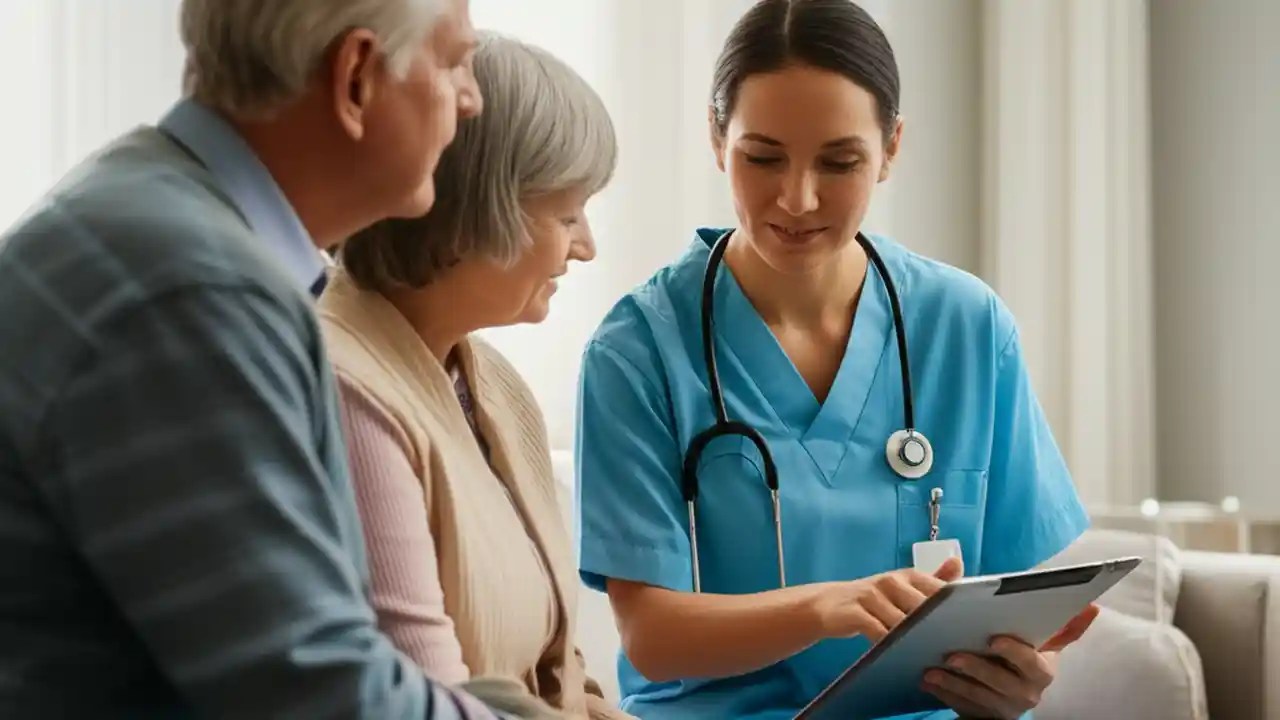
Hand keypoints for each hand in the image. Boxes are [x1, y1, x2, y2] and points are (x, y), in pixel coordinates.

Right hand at [811, 557, 963, 641]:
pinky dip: (890, 645)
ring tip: (931, 655)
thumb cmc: (871, 600)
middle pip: (923, 607)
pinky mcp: (855, 613)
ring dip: (916, 639)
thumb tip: (959, 563)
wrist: (825, 604)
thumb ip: (931, 580)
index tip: (971, 626)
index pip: (938, 589)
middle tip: (956, 647)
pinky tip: (899, 656)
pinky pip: (878, 632)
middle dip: (939, 627)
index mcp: (907, 576)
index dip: (955, 607)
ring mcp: (872, 596)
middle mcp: (890, 582)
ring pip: (902, 621)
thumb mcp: (901, 587)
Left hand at [921, 602, 1100, 718]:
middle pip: (1000, 683)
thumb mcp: (1043, 642)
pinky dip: (943, 694)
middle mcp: (1027, 695)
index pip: (1033, 663)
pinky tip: (926, 680)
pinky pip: (960, 708)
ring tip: (931, 669)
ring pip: (977, 698)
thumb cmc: (1021, 658)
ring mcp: (1003, 709)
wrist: (1006, 692)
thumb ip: (1065, 627)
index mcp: (1043, 672)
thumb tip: (1093, 607)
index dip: (1015, 652)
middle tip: (951, 654)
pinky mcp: (981, 718)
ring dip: (953, 683)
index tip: (993, 638)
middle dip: (975, 668)